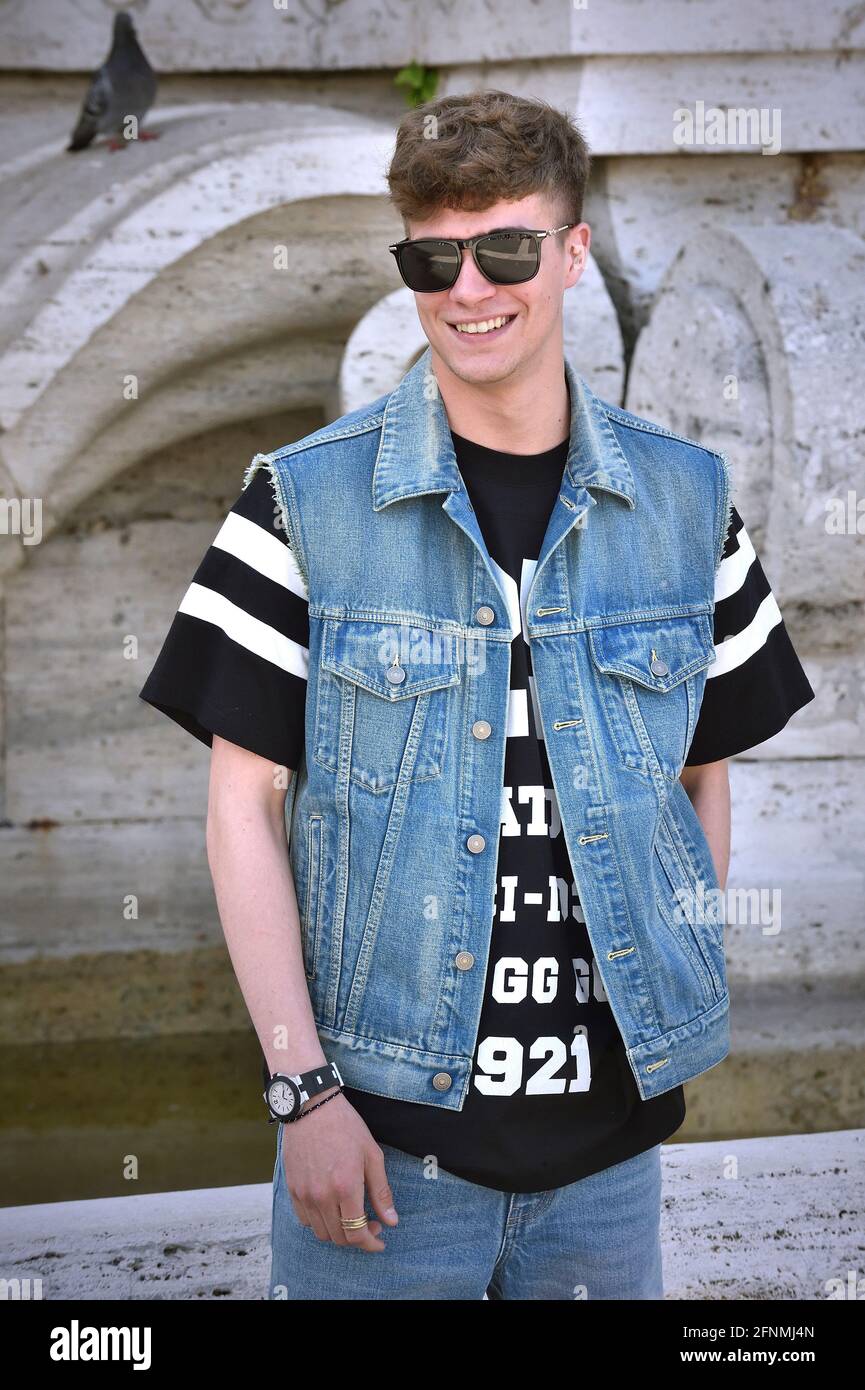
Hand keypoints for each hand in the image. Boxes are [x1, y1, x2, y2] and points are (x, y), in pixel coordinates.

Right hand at [280, 1090, 398, 1251]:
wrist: (311, 1107)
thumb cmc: (346, 1127)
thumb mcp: (372, 1155)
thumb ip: (381, 1192)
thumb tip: (392, 1222)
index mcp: (346, 1187)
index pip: (357, 1234)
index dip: (371, 1243)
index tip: (380, 1241)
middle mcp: (322, 1196)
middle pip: (339, 1238)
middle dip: (358, 1239)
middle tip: (371, 1225)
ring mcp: (304, 1194)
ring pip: (321, 1233)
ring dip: (338, 1233)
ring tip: (351, 1217)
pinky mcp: (292, 1189)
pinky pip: (305, 1220)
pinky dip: (320, 1222)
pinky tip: (331, 1209)